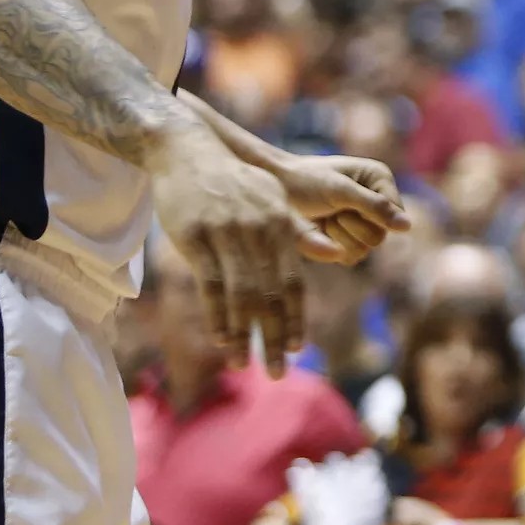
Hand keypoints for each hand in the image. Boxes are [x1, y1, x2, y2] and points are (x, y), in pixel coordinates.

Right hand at [150, 124, 351, 371]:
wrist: (189, 152)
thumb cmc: (235, 183)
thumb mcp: (273, 201)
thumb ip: (300, 232)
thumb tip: (336, 251)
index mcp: (281, 226)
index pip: (293, 281)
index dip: (296, 317)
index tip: (298, 349)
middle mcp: (259, 232)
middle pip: (270, 295)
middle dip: (275, 336)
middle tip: (277, 372)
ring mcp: (227, 234)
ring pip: (240, 294)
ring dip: (244, 334)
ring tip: (246, 364)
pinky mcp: (195, 237)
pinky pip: (209, 284)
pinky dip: (218, 315)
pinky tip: (222, 340)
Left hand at [275, 154, 408, 263]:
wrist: (273, 189)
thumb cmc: (305, 180)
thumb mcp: (340, 190)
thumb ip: (375, 206)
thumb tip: (408, 227)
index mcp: (380, 181)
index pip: (395, 214)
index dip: (373, 216)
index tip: (347, 205)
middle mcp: (375, 203)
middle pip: (381, 235)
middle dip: (353, 226)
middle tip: (333, 211)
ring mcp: (361, 224)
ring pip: (366, 249)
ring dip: (341, 235)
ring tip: (326, 218)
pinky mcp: (345, 241)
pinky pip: (352, 257)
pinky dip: (334, 246)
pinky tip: (323, 230)